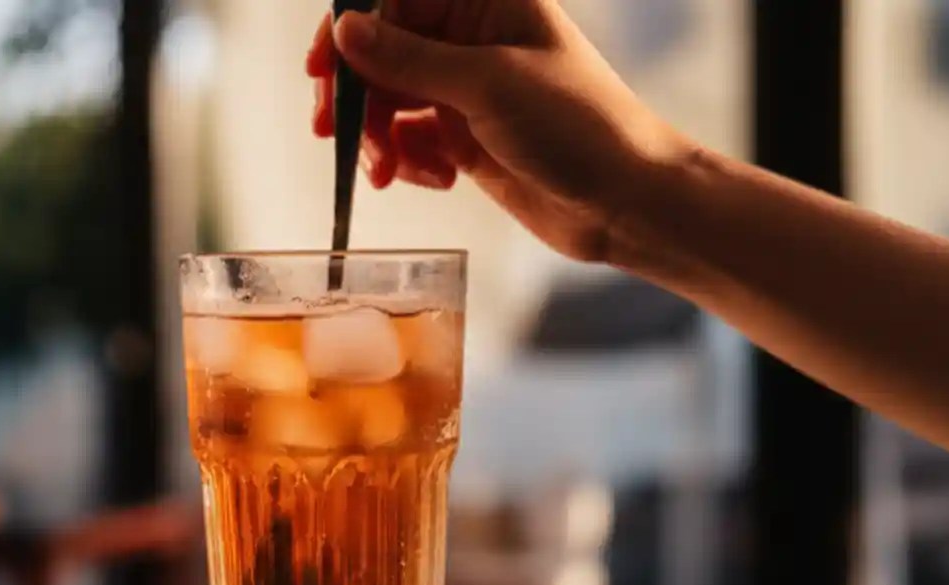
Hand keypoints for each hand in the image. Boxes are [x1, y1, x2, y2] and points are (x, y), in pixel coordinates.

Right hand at [307, 0, 691, 262]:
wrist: (627, 201)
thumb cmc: (579, 127)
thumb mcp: (488, 86)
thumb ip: (410, 58)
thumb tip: (345, 30)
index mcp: (484, 2)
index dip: (348, 28)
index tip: (321, 70)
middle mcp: (471, 38)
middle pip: (379, 51)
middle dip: (357, 97)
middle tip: (335, 136)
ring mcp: (465, 89)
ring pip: (388, 100)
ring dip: (379, 138)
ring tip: (390, 172)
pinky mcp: (464, 136)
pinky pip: (409, 140)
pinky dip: (408, 161)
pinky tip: (435, 179)